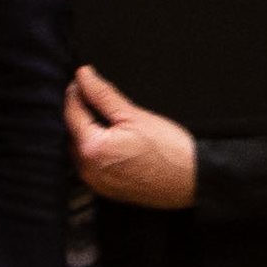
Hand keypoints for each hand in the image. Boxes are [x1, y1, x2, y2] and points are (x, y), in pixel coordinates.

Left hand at [62, 66, 200, 209]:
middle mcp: (88, 170)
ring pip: (81, 150)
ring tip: (106, 117)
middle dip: (80, 114)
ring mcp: (96, 184)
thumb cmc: (170, 149)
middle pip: (73, 133)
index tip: (80, 80)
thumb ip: (103, 95)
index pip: (71, 114)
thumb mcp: (135, 116)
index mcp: (92, 149)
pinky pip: (92, 166)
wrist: (195, 180)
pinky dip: (97, 151)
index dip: (75, 93)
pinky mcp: (107, 191)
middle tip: (93, 96)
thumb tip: (84, 75)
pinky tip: (114, 141)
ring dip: (87, 133)